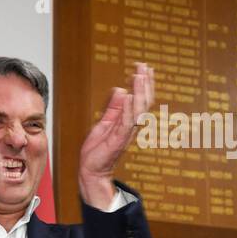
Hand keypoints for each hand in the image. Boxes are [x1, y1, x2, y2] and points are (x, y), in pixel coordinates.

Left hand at [78, 62, 152, 207]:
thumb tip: (120, 89)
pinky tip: (128, 96)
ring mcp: (125, 132)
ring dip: (139, 92)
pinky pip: (126, 122)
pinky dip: (127, 109)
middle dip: (145, 83)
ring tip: (140, 76)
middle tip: (145, 66)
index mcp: (127, 121)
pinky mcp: (118, 139)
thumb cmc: (97, 150)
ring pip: (137, 109)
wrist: (91, 171)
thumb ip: (113, 108)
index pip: (139, 99)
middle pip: (143, 101)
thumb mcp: (104, 124)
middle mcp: (130, 126)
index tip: (144, 68)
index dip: (143, 84)